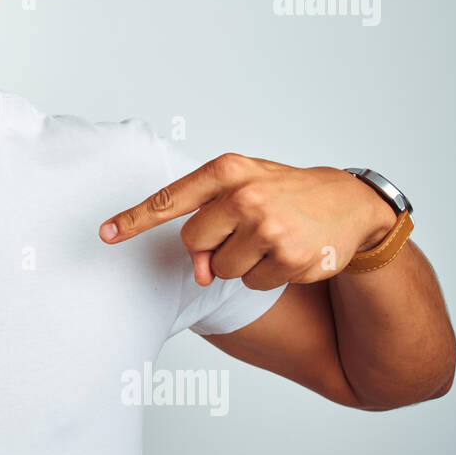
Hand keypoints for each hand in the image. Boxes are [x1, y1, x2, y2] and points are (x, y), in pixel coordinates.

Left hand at [98, 153, 398, 289]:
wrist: (349, 204)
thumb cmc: (282, 193)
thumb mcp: (243, 188)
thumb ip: (208, 221)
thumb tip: (201, 274)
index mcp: (228, 170)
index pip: (170, 198)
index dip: (134, 219)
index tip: (106, 234)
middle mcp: (246, 196)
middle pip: (194, 242)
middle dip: (212, 245)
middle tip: (244, 230)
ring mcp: (269, 229)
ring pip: (222, 269)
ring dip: (241, 263)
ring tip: (270, 239)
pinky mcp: (290, 259)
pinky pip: (252, 284)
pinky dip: (266, 276)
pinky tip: (288, 253)